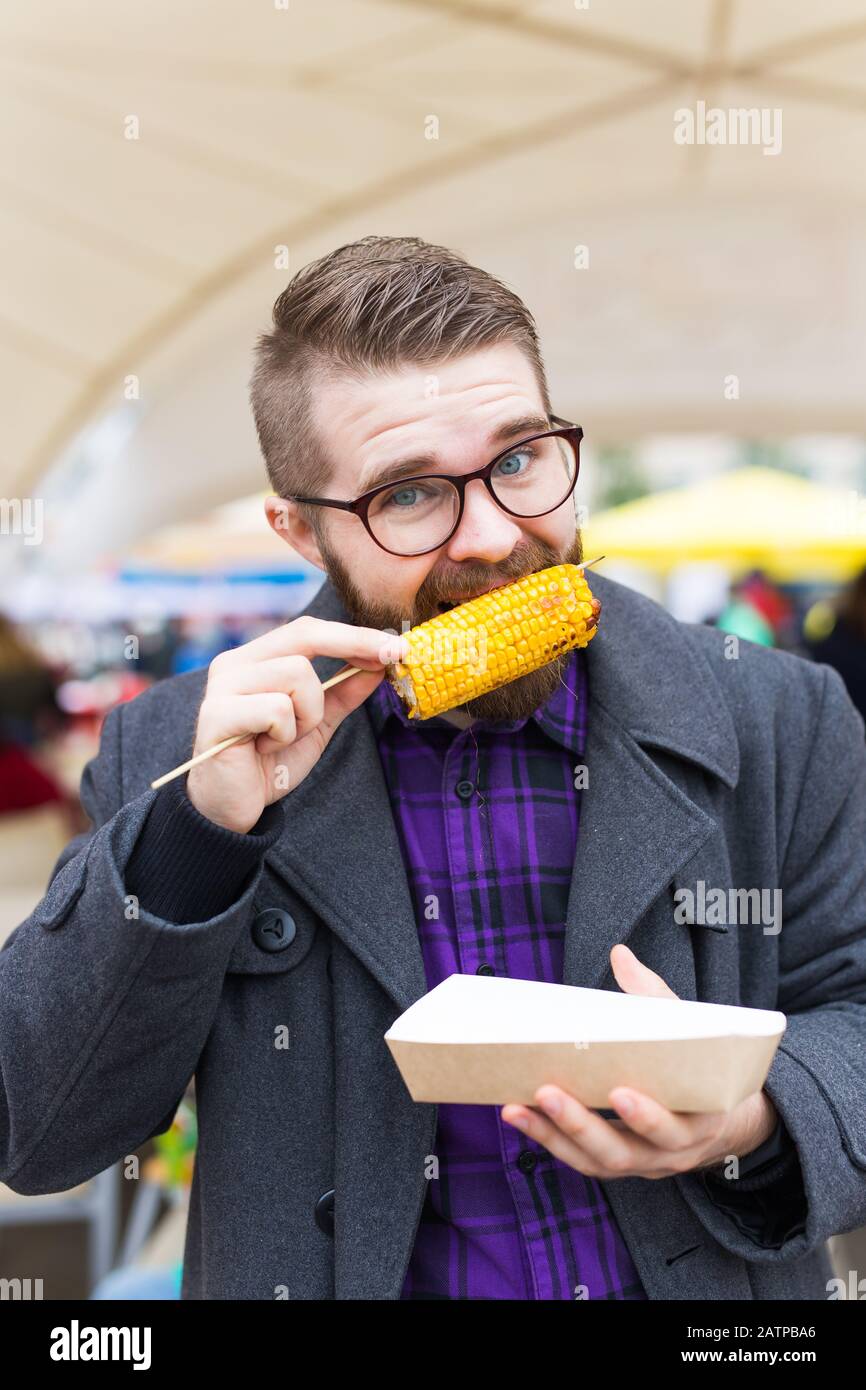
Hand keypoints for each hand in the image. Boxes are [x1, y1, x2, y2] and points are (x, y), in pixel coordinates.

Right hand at [186, 616, 405, 832]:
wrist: (231, 809)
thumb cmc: (268, 762)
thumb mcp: (316, 723)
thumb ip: (343, 692)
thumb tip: (378, 663)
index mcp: (255, 660)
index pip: (309, 630)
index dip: (354, 634)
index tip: (396, 645)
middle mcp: (234, 663)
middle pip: (305, 636)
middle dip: (354, 645)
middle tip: (390, 658)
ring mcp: (223, 686)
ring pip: (298, 675)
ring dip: (308, 714)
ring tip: (284, 738)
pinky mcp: (218, 714)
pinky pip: (278, 709)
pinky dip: (285, 734)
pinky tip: (263, 748)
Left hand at [501, 944, 778, 1180]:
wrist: (721, 1115)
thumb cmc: (698, 1065)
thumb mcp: (690, 1032)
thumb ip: (654, 997)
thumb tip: (620, 954)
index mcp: (701, 1118)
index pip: (674, 1126)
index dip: (647, 1117)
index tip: (618, 1092)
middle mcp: (673, 1151)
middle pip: (626, 1151)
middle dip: (584, 1125)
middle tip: (548, 1093)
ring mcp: (645, 1164)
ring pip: (599, 1162)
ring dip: (556, 1135)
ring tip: (518, 1108)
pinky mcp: (620, 1165)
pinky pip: (584, 1161)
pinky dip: (551, 1139)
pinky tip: (521, 1115)